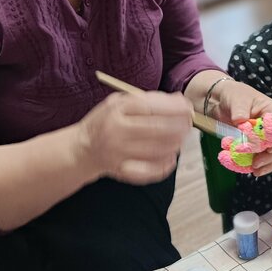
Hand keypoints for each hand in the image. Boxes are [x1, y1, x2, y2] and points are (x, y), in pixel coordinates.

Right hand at [77, 91, 191, 183]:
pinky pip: (150, 170)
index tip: (187, 106)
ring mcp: (119, 153)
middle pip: (157, 129)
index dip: (173, 107)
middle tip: (189, 123)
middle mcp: (116, 132)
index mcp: (116, 111)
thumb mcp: (118, 103)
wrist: (82, 149)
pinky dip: (165, 165)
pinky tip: (172, 156)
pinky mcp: (122, 170)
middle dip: (179, 125)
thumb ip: (146, 100)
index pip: (150, 106)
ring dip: (176, 143)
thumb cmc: (105, 122)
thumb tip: (178, 100)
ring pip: (157, 150)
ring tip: (182, 138)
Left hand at [211, 81, 271, 176]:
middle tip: (257, 162)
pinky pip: (261, 158)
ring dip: (265, 163)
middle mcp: (271, 127)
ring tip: (254, 169)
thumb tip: (241, 120)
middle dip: (270, 154)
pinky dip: (257, 165)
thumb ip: (240, 109)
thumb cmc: (233, 95)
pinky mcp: (254, 146)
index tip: (270, 147)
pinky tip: (251, 170)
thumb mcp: (237, 98)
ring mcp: (263, 138)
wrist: (219, 102)